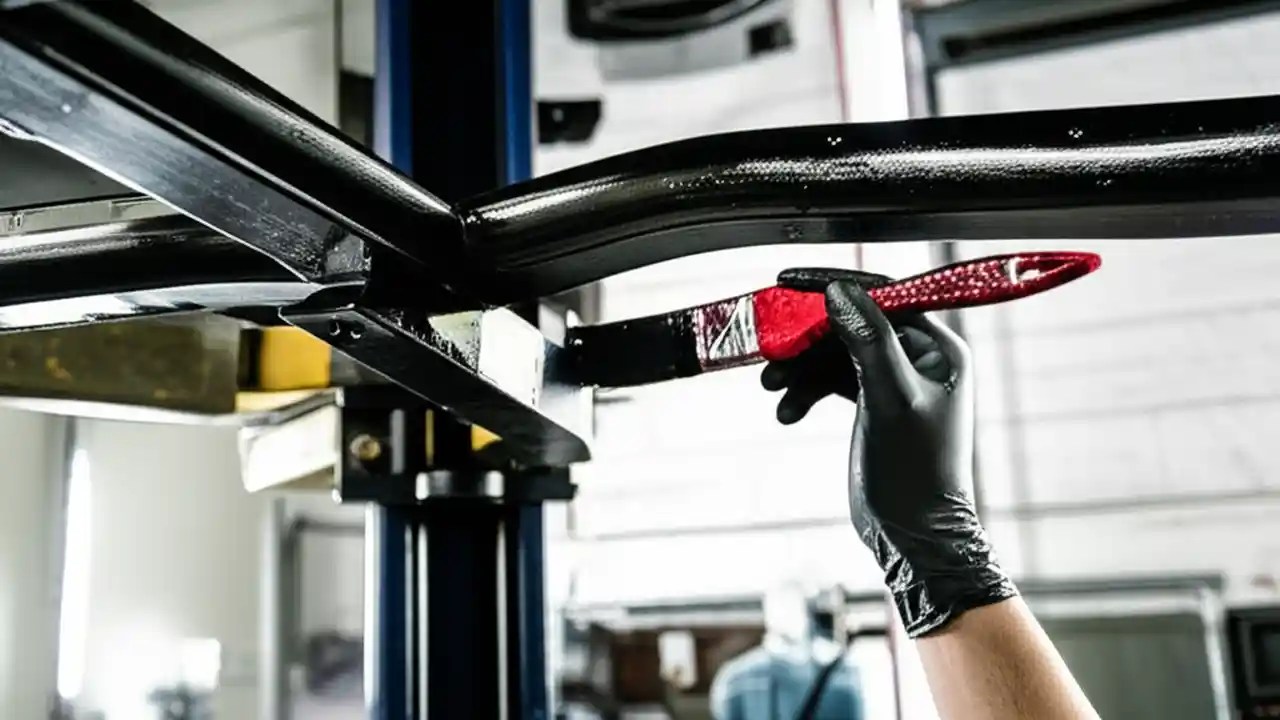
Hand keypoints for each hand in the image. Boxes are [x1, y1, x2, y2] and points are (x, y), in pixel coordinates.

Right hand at [769, 272, 1017, 637]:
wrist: (915, 538)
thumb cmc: (915, 473)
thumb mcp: (890, 399)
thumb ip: (867, 341)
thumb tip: (839, 291)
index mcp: (938, 348)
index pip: (882, 296)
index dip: (833, 286)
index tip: (787, 282)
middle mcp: (919, 358)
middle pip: (850, 324)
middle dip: (806, 339)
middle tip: (769, 353)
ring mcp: (895, 382)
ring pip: (835, 354)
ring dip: (800, 369)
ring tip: (772, 389)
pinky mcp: (873, 405)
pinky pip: (832, 382)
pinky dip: (807, 393)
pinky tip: (788, 414)